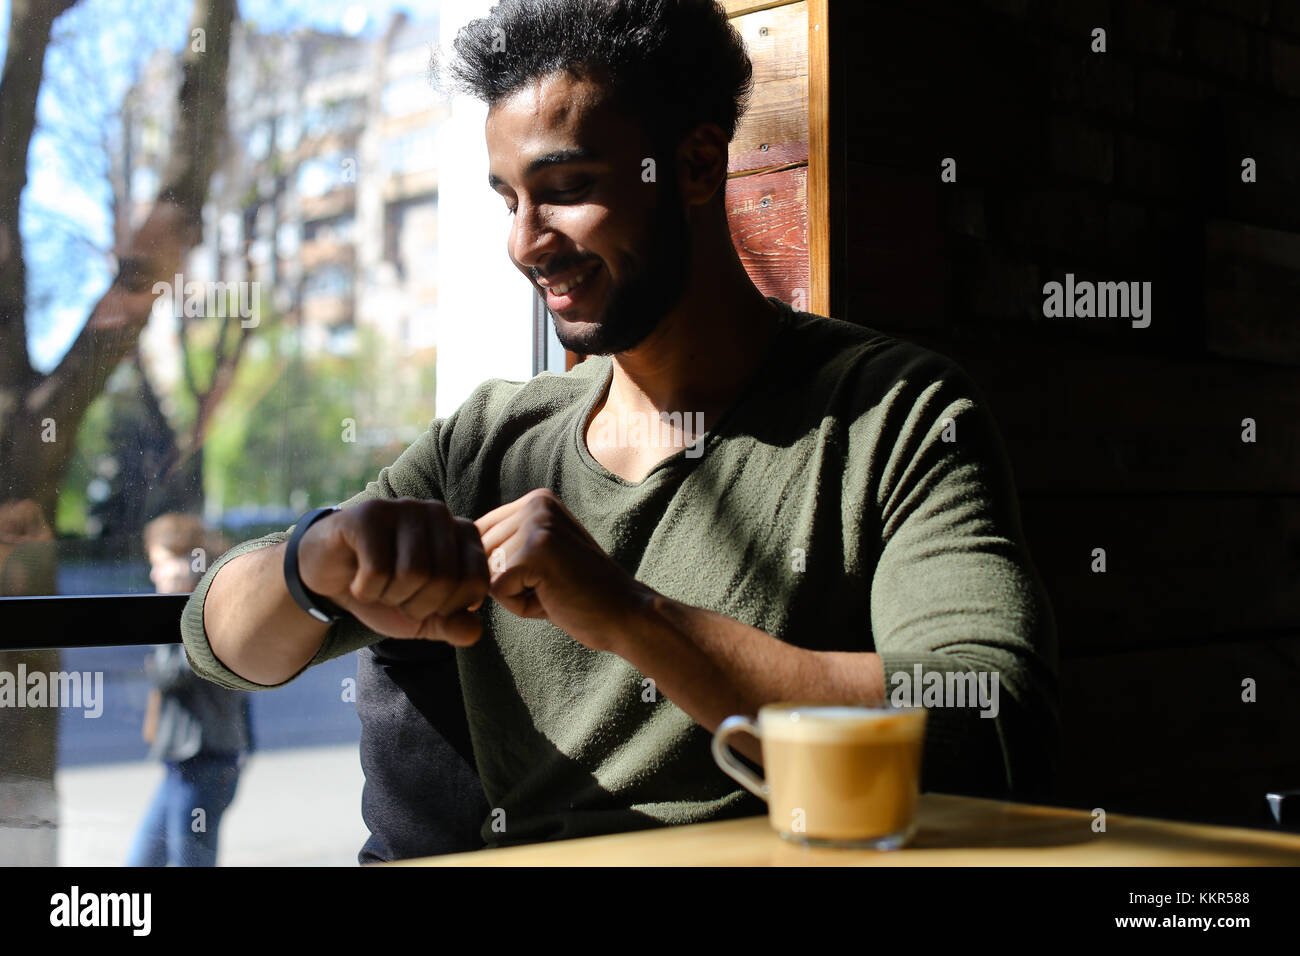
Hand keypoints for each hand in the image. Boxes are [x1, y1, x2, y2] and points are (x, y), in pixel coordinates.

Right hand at [296, 498, 489, 644]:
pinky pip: (378, 569)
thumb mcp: (423, 618)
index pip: (477, 581)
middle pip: (445, 579)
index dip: (448, 608)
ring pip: (413, 572)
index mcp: (463, 534)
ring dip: (389, 596)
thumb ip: (452, 625)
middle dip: (416, 605)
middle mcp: (439, 514)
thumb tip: (473, 632)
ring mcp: (404, 507)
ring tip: (377, 585)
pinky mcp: (369, 513)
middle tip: (394, 596)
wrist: (330, 578)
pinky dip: (365, 590)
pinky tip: (356, 579)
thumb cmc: (384, 593)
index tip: (424, 602)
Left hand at [474, 488, 652, 651]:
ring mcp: (535, 525)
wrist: (624, 613)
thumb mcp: (543, 552)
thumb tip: (457, 542)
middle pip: (480, 553)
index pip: (482, 534)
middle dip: (507, 582)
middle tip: (552, 585)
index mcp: (536, 499)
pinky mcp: (534, 553)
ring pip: (486, 572)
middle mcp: (535, 503)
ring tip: (553, 590)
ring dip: (513, 594)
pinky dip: (520, 606)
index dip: (504, 567)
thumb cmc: (580, 592)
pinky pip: (496, 590)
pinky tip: (553, 599)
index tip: (547, 574)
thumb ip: (509, 540)